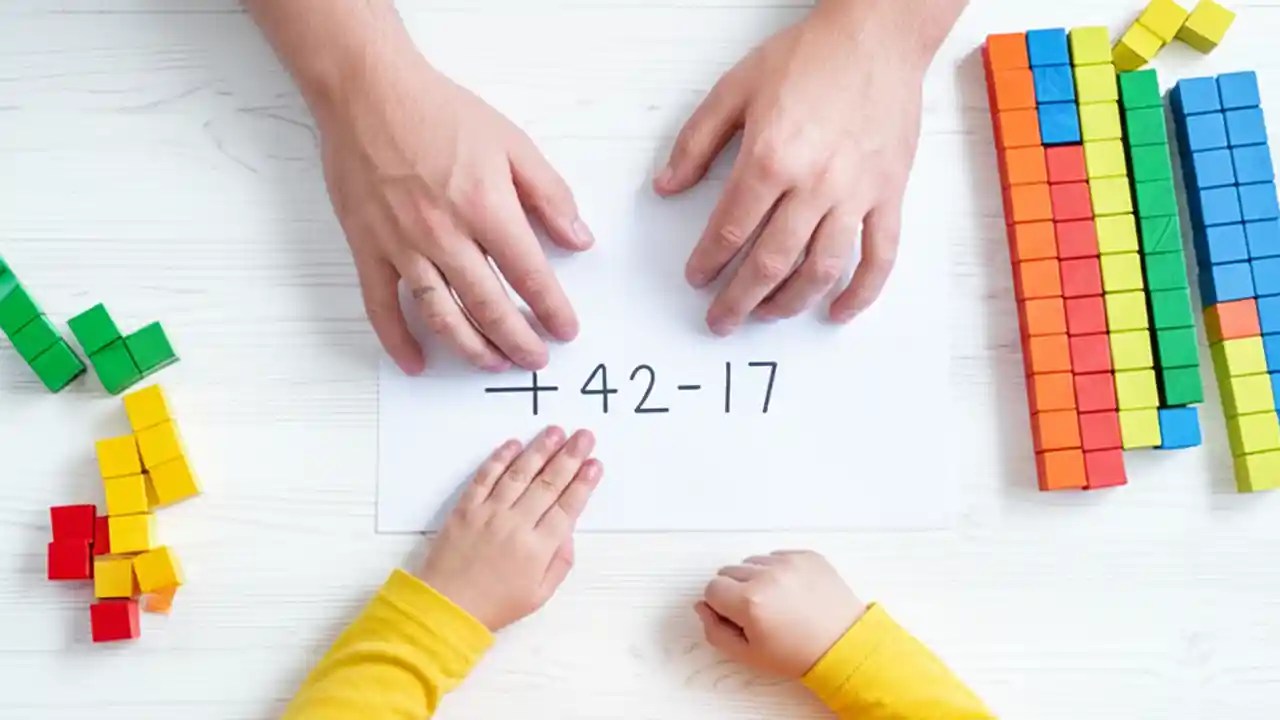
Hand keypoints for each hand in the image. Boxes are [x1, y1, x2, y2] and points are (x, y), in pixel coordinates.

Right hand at [316, 39, 593, 373]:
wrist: (369, 92)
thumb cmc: (439, 111)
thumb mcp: (511, 143)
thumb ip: (549, 194)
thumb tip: (579, 239)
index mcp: (487, 207)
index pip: (529, 274)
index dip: (552, 309)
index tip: (566, 330)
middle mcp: (445, 234)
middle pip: (489, 306)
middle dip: (518, 340)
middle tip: (536, 358)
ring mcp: (403, 246)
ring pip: (441, 315)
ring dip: (471, 348)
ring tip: (494, 364)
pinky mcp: (368, 247)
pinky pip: (381, 306)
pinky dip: (398, 340)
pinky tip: (417, 363)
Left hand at [416, 427, 602, 630]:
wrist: (445, 607)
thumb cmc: (495, 605)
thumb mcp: (539, 594)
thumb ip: (560, 561)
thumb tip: (568, 530)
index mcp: (538, 549)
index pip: (567, 507)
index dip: (583, 483)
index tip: (594, 464)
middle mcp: (516, 525)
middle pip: (548, 484)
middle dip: (570, 457)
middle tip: (584, 436)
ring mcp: (489, 513)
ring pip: (519, 474)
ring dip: (540, 450)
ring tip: (556, 432)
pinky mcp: (466, 508)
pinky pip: (485, 477)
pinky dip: (500, 458)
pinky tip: (515, 444)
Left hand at [656, 0, 952, 333]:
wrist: (876, 36)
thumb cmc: (809, 57)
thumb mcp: (735, 88)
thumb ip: (696, 142)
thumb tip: (667, 186)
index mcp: (770, 157)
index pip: (730, 229)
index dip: (709, 262)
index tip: (697, 279)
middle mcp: (814, 183)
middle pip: (770, 262)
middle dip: (739, 300)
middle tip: (721, 321)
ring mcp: (855, 193)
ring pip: (820, 269)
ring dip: (789, 303)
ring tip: (767, 316)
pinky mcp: (888, 194)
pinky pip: (879, 256)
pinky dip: (860, 292)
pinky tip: (838, 311)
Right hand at [696, 550, 866, 678]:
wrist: (844, 646)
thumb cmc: (796, 654)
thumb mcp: (748, 655)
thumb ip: (715, 631)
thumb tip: (702, 606)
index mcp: (749, 601)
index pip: (711, 589)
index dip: (720, 605)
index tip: (737, 617)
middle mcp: (767, 576)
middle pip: (729, 572)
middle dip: (736, 590)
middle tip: (758, 612)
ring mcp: (789, 562)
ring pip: (752, 562)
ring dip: (756, 578)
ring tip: (777, 602)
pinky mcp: (807, 555)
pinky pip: (777, 556)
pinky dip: (778, 571)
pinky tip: (791, 592)